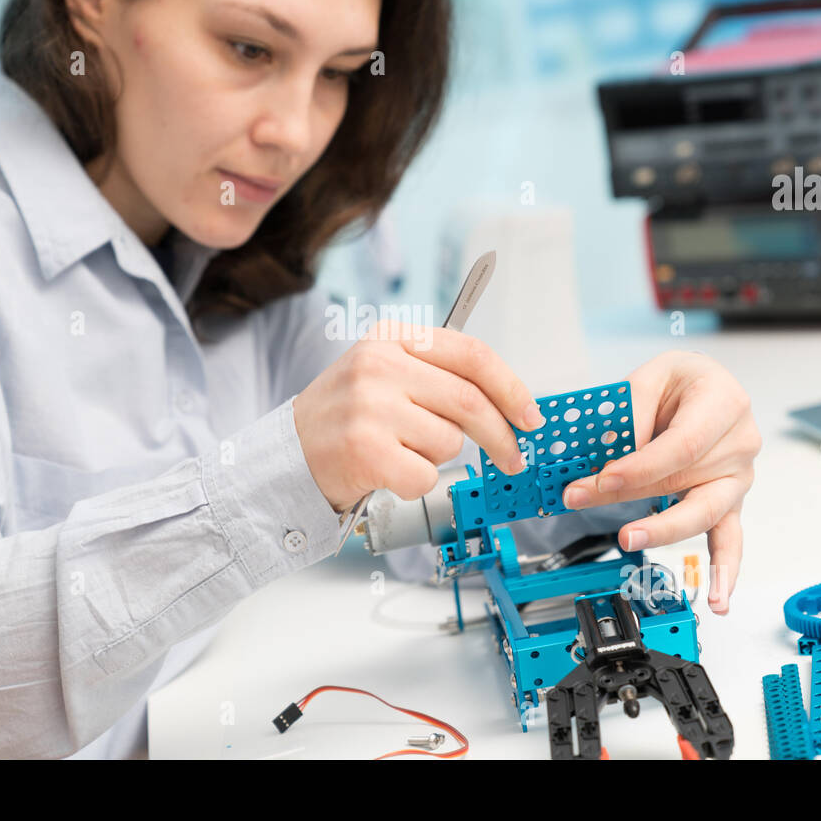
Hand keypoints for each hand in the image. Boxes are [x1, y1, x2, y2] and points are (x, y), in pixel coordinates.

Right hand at [293, 321, 544, 511]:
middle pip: (470, 401)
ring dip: (437, 457)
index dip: (511, 388)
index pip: (472, 355)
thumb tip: (510, 402)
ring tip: (401, 451)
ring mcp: (370, 407)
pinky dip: (415, 482)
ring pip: (449, 441)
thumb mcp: (385, 373)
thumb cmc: (347, 417)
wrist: (289, 455)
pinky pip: (426, 475)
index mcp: (391, 338)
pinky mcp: (366, 450)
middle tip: (512, 457)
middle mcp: (378, 365)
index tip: (530, 415)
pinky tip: (387, 472)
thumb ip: (440, 375)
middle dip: (501, 436)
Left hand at [558, 350, 760, 614]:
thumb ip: (630, 413)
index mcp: (725, 402)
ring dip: (663, 531)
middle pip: (685, 478)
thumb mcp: (651, 377)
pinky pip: (731, 539)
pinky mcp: (729, 501)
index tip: (602, 476)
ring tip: (631, 539)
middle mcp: (740, 442)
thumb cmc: (682, 382)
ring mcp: (738, 476)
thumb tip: (605, 456)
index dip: (641, 465)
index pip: (682, 444)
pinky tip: (718, 598)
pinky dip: (725, 571)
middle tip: (584, 498)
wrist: (703, 385)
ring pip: (703, 512)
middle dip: (629, 494)